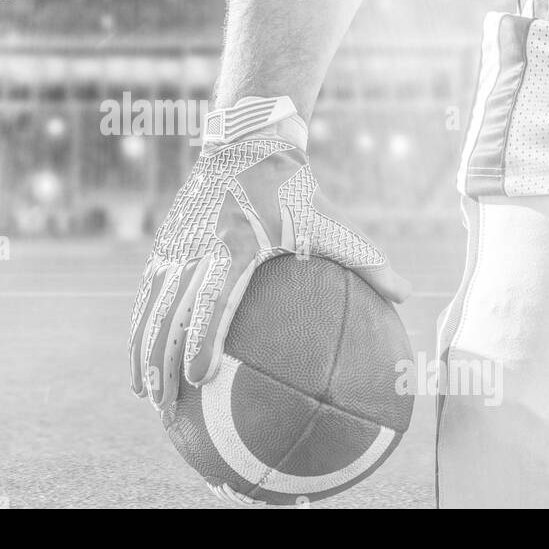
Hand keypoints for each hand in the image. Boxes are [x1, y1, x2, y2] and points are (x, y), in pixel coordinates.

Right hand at [127, 125, 410, 411]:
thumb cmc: (293, 189)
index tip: (200, 378)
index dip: (202, 341)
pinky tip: (142, 356)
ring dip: (142, 352)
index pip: (213, 300)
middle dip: (159, 362)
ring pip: (152, 307)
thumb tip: (406, 294)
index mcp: (236, 245)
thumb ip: (366, 259)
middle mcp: (198, 248)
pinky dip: (142, 326)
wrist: (246, 144)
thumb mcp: (331, 221)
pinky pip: (149, 293)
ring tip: (144, 394)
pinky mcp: (166, 244)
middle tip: (161, 404)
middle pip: (169, 313)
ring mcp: (176, 246)